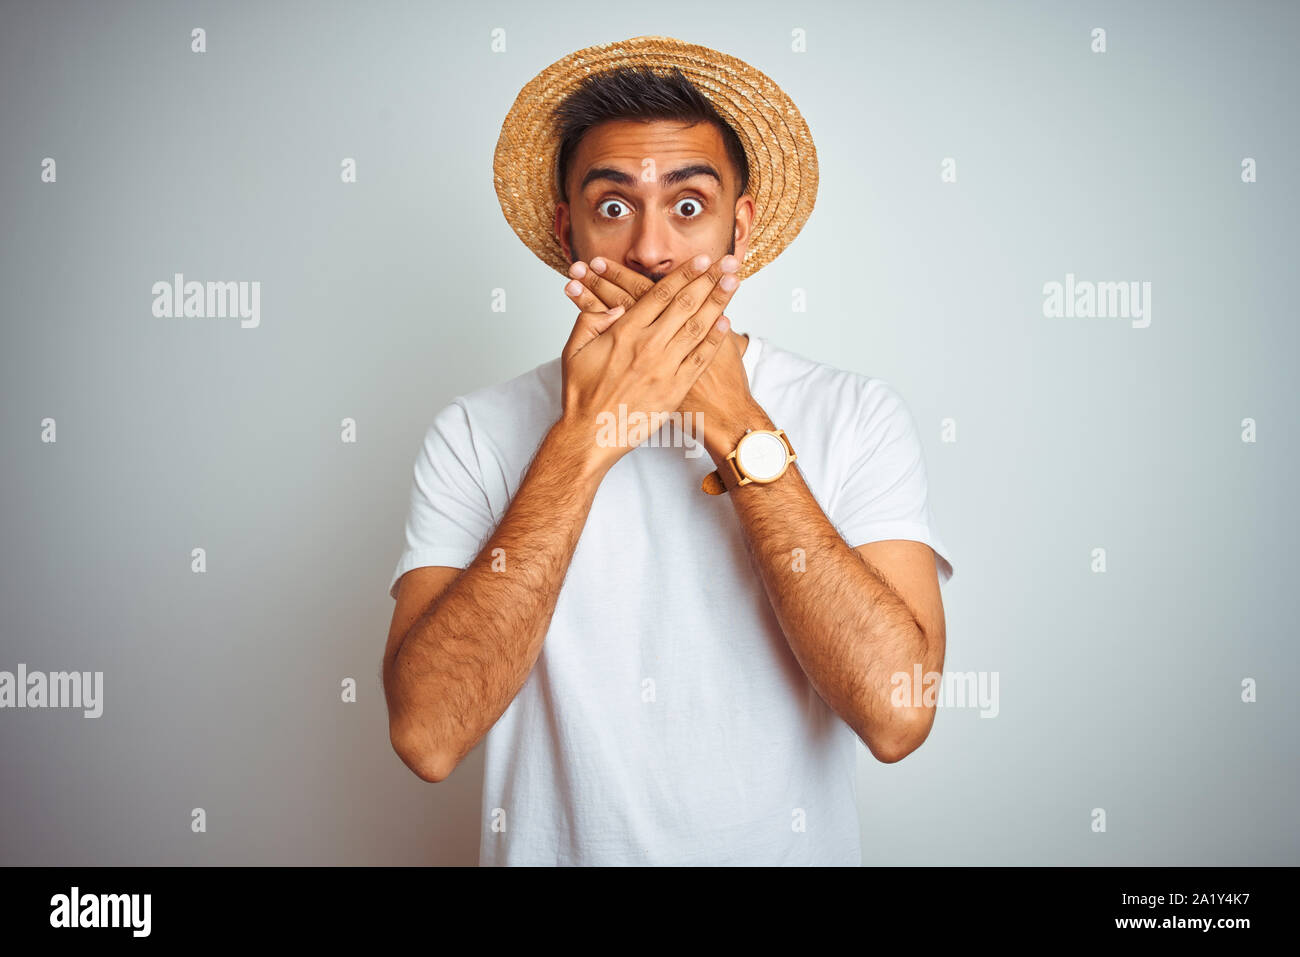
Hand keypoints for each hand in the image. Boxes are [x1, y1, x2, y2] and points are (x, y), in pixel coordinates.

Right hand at [559, 253, 739, 472]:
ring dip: (718, 302)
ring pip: (697, 327)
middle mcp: (648, 346)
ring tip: (734, 282)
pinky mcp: (674, 390)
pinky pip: (700, 359)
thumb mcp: (574, 350)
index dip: (684, 274)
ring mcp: (664, 368)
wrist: (591, 435)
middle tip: (728, 262)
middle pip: (686, 304)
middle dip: (709, 279)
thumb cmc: (581, 394)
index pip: (661, 294)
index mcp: (624, 332)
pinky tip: (727, 321)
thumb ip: (590, 321)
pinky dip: (714, 339)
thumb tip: (613, 305)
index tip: (702, 259)